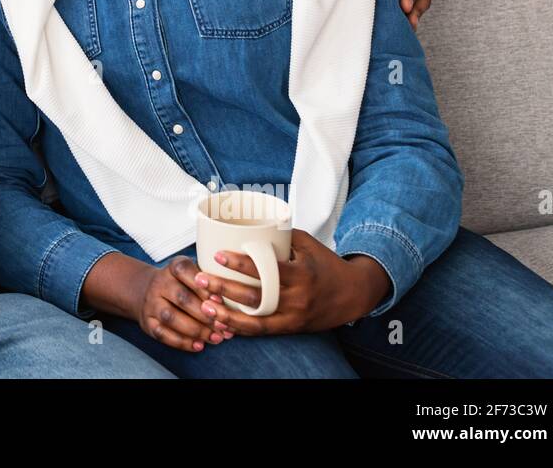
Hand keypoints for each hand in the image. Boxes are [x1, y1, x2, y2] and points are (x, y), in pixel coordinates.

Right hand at [131, 256, 237, 351]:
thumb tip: (237, 298)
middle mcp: (159, 283)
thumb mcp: (194, 273)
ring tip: (216, 338)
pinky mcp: (147, 322)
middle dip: (204, 314)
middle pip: (181, 298)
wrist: (146, 291)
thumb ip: (212, 281)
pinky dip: (182, 342)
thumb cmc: (182, 284)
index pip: (185, 271)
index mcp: (173, 267)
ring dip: (196, 330)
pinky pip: (163, 334)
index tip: (219, 299)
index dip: (202, 286)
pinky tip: (199, 345)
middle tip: (224, 326)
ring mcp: (151, 303)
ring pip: (170, 317)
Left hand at [178, 229, 389, 336]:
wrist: (353, 294)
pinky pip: (262, 331)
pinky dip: (240, 329)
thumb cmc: (325, 264)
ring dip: (227, 316)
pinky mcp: (291, 328)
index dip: (241, 264)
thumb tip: (247, 221)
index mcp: (301, 274)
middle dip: (224, 289)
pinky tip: (221, 323)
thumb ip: (280, 234)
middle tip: (199, 279)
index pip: (267, 270)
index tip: (218, 255)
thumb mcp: (307, 244)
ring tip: (204, 305)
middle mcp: (297, 298)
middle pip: (255, 297)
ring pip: (256, 320)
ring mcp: (293, 316)